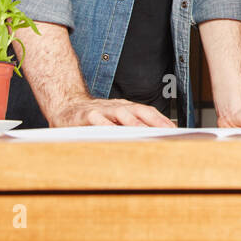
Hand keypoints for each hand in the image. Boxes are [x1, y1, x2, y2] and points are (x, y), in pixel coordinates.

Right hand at [52, 97, 176, 127]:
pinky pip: (97, 120)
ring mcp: (102, 110)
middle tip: (166, 131)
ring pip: (120, 113)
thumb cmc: (94, 116)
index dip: (161, 119)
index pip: (147, 111)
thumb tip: (156, 135)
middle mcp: (116, 106)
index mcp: (126, 108)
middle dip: (154, 120)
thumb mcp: (115, 119)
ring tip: (144, 131)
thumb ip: (132, 125)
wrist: (66, 105)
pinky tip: (112, 133)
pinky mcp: (85, 116)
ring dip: (133, 122)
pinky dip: (105, 126)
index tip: (175, 130)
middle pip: (139, 110)